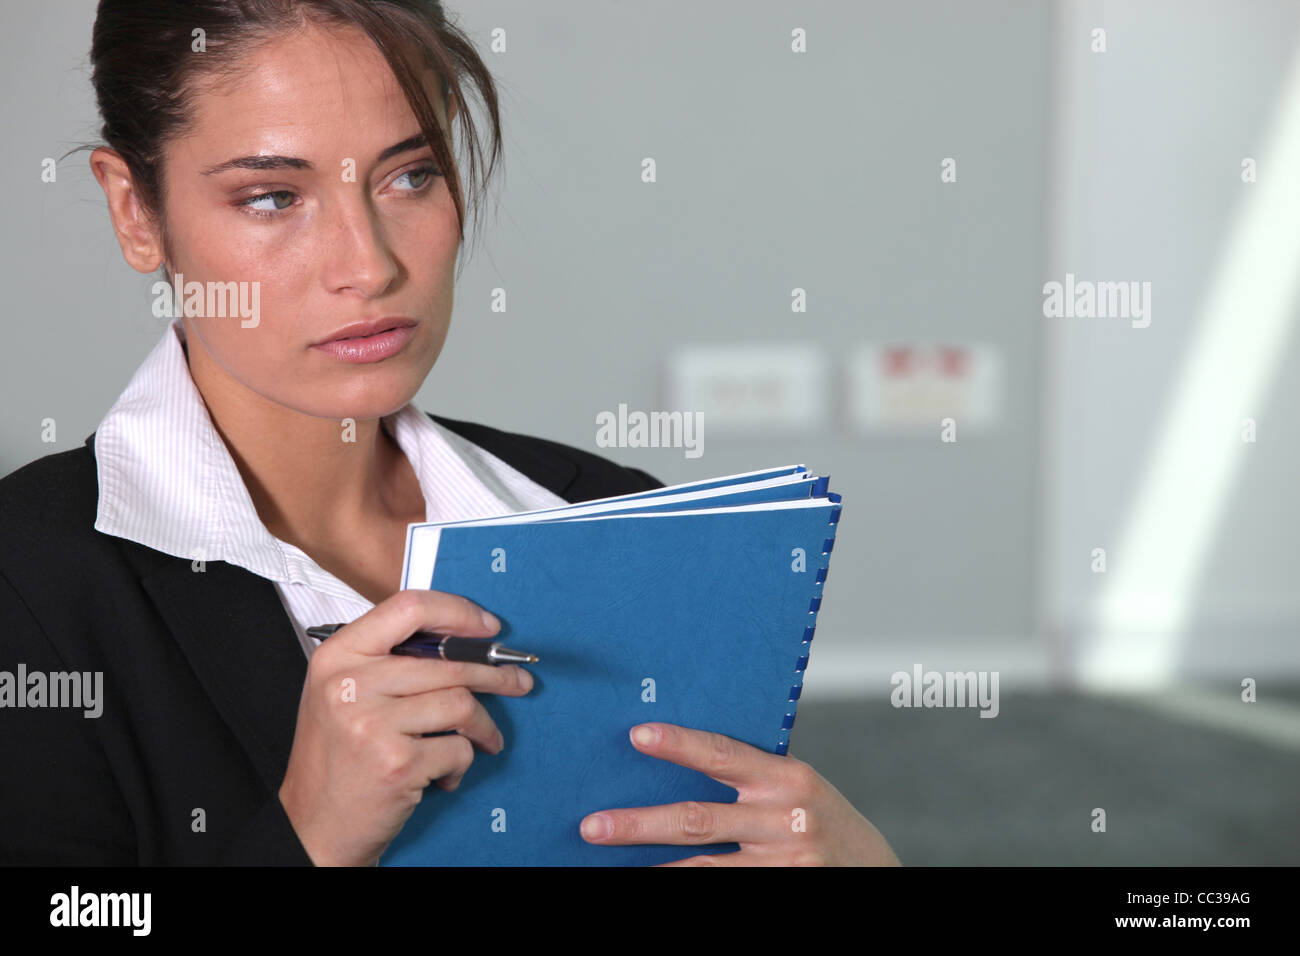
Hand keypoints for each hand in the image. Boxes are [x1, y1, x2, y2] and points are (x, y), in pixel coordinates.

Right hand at [277, 589, 534, 866]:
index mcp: (338, 655)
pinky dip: (461, 763)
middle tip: (518, 682)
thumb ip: (391, 660)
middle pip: (449, 663)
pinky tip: (442, 774)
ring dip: (481, 727)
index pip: (408, 607)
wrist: (314, 826)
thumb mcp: (347, 693)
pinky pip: (458, 748)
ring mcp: (372, 723)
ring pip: (461, 704)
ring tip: (481, 741)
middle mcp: (351, 683)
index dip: (457, 612)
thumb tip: (465, 639)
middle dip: (494, 675)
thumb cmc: (338, 757)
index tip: (488, 627)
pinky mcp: (396, 763)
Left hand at [579, 722, 899, 865]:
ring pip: (702, 867)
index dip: (679, 744)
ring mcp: (782, 861)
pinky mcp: (780, 890)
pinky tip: (651, 879)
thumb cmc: (826, 821)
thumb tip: (681, 757)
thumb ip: (753, 776)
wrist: (876, 872)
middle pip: (698, 819)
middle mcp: (784, 819)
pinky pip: (721, 889)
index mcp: (788, 778)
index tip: (637, 735)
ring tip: (606, 861)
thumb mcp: (799, 787)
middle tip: (593, 825)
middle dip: (640, 824)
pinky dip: (682, 884)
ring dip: (650, 866)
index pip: (723, 754)